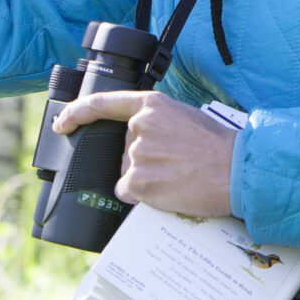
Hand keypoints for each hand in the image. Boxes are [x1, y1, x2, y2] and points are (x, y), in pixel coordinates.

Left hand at [56, 90, 238, 217]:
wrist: (236, 170)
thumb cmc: (218, 146)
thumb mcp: (185, 118)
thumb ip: (157, 122)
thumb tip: (139, 139)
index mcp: (151, 105)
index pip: (102, 103)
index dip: (76, 113)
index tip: (63, 122)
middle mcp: (139, 127)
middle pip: (123, 149)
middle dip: (141, 159)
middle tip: (174, 164)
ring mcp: (136, 155)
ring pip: (127, 172)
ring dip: (146, 178)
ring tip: (177, 175)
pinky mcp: (138, 182)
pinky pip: (128, 192)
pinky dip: (144, 196)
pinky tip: (168, 190)